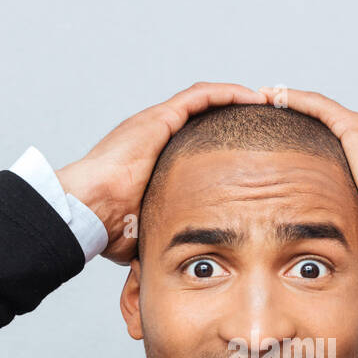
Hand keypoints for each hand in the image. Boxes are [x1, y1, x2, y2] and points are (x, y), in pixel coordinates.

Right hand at [56, 82, 267, 263]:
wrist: (90, 210)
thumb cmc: (109, 226)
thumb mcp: (149, 231)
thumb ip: (167, 236)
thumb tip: (177, 263)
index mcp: (154, 160)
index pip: (194, 143)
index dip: (222, 144)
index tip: (249, 153)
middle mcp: (156, 136)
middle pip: (202, 118)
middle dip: (234, 117)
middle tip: (265, 123)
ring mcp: (157, 124)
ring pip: (205, 100)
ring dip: (236, 99)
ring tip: (267, 102)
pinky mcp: (160, 118)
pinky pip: (201, 97)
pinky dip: (228, 94)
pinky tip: (252, 97)